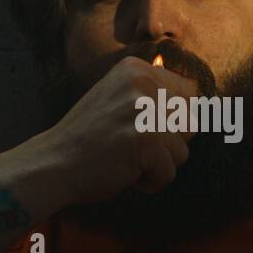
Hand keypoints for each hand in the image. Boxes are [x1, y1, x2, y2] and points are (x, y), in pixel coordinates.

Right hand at [44, 54, 200, 202]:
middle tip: (131, 146)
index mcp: (137, 69)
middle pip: (190, 123)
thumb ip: (152, 94)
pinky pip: (169, 173)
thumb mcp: (118, 98)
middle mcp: (143, 83)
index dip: (172, 121)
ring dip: (157, 165)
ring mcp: (145, 111)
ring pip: (182, 152)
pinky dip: (150, 183)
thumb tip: (198, 98)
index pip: (189, 94)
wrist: (54, 163)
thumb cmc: (88, 138)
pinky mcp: (146, 140)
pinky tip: (124, 172)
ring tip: (126, 159)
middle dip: (167, 144)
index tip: (142, 130)